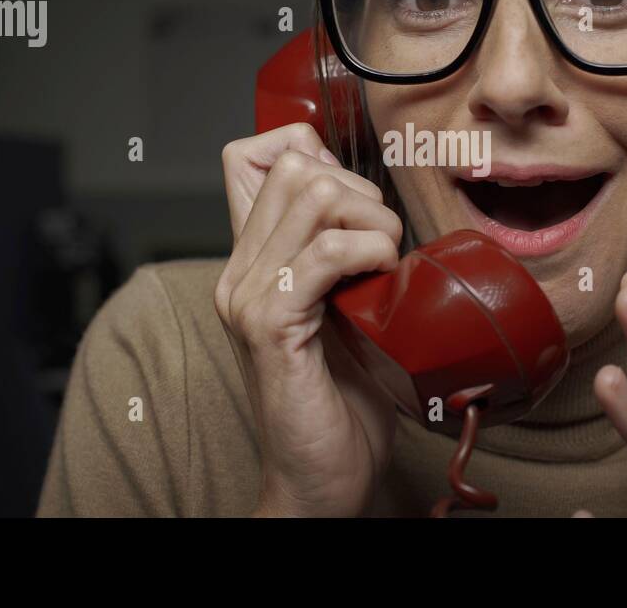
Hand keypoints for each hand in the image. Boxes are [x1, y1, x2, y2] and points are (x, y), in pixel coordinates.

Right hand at [216, 123, 401, 516]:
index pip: (252, 155)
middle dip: (359, 190)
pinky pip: (325, 253)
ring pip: (313, 196)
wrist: (324, 475)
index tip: (355, 199)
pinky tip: (384, 281)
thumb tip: (377, 203)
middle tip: (383, 245)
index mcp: (253, 259)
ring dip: (372, 221)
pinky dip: (369, 253)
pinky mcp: (271, 327)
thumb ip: (343, 256)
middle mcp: (239, 270)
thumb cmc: (344, 397)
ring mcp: (248, 296)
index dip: (311, 150)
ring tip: (387, 264)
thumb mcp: (347, 307)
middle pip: (295, 165)